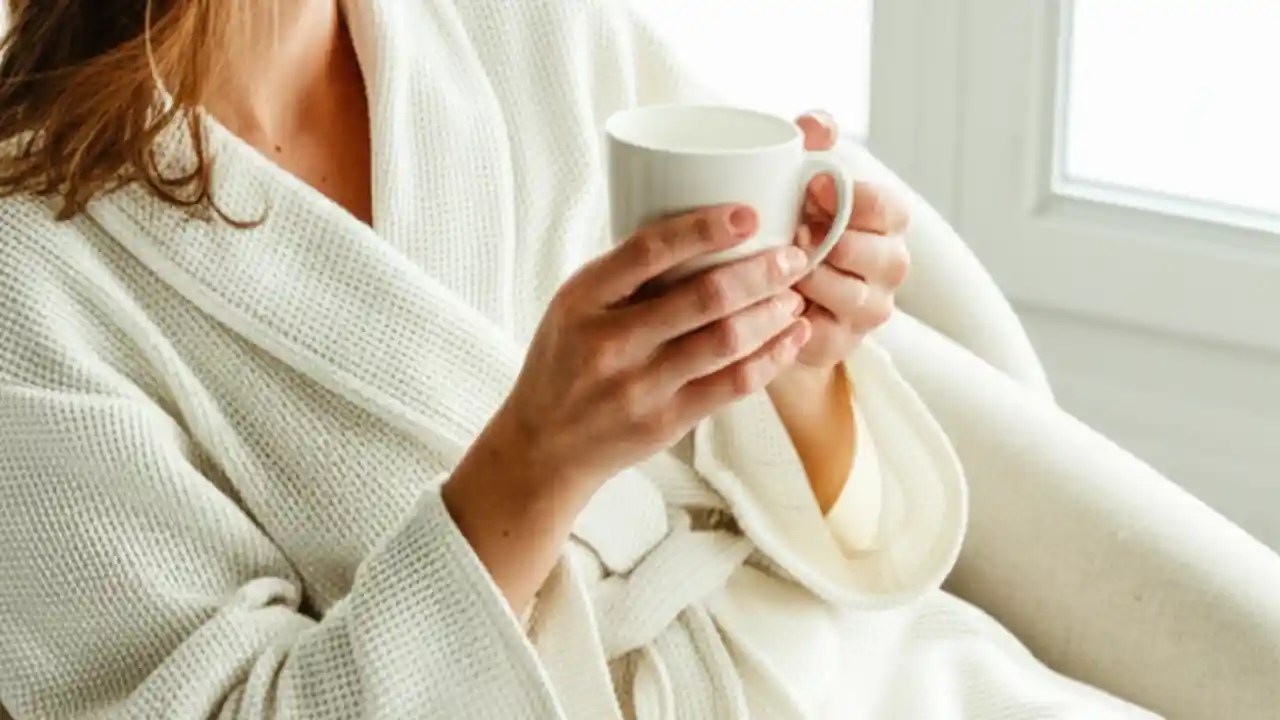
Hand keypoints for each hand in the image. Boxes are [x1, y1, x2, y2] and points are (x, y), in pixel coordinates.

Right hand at [474, 204, 811, 501]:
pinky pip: (732, 384)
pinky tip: (791, 337)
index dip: (704, 228)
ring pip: (726, 340)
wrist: (544, 444)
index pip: (649, 250)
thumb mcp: (574, 306)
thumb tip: (699, 228)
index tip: (748, 214)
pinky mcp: (665, 421)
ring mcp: (639, 385)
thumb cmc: (565, 362)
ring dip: (771, 313)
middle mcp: (610, 342)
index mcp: (584, 299)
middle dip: (760, 272)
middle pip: (702, 296)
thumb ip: (625, 275)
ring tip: (794, 295)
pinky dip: (770, 357)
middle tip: (794, 257)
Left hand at [785, 111, 911, 376]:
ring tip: (779, 263)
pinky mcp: (841, 343)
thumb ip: (812, 140)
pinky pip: (820, 331)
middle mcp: (890, 265)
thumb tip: (814, 125)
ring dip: (810, 276)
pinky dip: (794, 312)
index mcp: (889, 220)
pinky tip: (771, 298)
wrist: (771, 286)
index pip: (885, 207)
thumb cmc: (794, 220)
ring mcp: (870, 308)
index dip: (846, 199)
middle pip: (873, 254)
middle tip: (792, 231)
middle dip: (828, 241)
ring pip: (848, 294)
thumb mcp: (802, 175)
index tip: (808, 189)